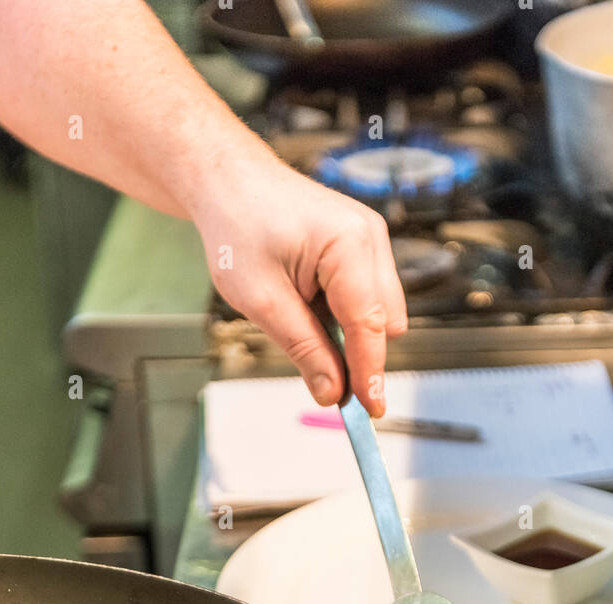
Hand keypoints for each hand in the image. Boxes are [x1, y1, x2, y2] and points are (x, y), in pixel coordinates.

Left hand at [193, 157, 406, 415]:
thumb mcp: (261, 300)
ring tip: (297, 313)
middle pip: (384, 322)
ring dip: (346, 331)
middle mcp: (370, 237)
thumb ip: (303, 348)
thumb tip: (332, 392)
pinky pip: (366, 298)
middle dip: (357, 351)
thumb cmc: (237, 227)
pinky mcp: (363, 247)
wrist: (228, 182)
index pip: (369, 324)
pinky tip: (306, 301)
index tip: (371, 411)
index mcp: (348, 243)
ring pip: (379, 313)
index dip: (370, 373)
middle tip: (316, 367)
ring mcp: (370, 239)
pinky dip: (341, 314)